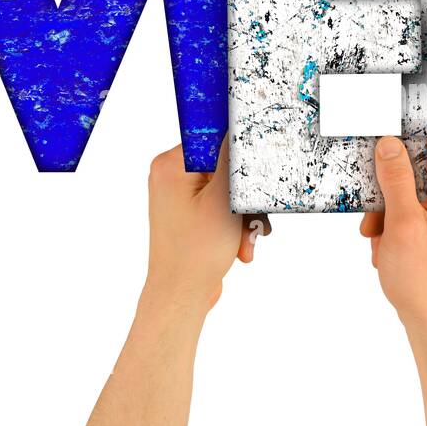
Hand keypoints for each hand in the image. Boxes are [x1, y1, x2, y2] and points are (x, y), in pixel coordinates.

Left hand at [146, 140, 267, 309]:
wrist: (181, 295)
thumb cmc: (195, 253)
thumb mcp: (223, 200)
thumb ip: (234, 161)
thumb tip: (241, 129)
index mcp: (171, 165)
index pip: (215, 138)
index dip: (240, 156)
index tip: (256, 172)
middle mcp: (172, 176)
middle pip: (226, 168)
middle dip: (244, 198)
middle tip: (252, 219)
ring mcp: (181, 196)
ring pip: (229, 190)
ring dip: (244, 216)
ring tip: (247, 240)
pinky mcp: (192, 214)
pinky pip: (223, 207)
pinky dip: (235, 225)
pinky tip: (241, 247)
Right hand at [359, 137, 426, 335]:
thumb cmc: (423, 279)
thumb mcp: (401, 221)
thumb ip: (395, 178)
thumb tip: (390, 144)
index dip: (397, 157)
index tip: (374, 169)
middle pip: (417, 177)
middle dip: (388, 200)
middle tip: (373, 224)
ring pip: (412, 200)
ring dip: (389, 219)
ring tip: (382, 245)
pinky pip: (418, 219)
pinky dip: (399, 232)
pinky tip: (390, 252)